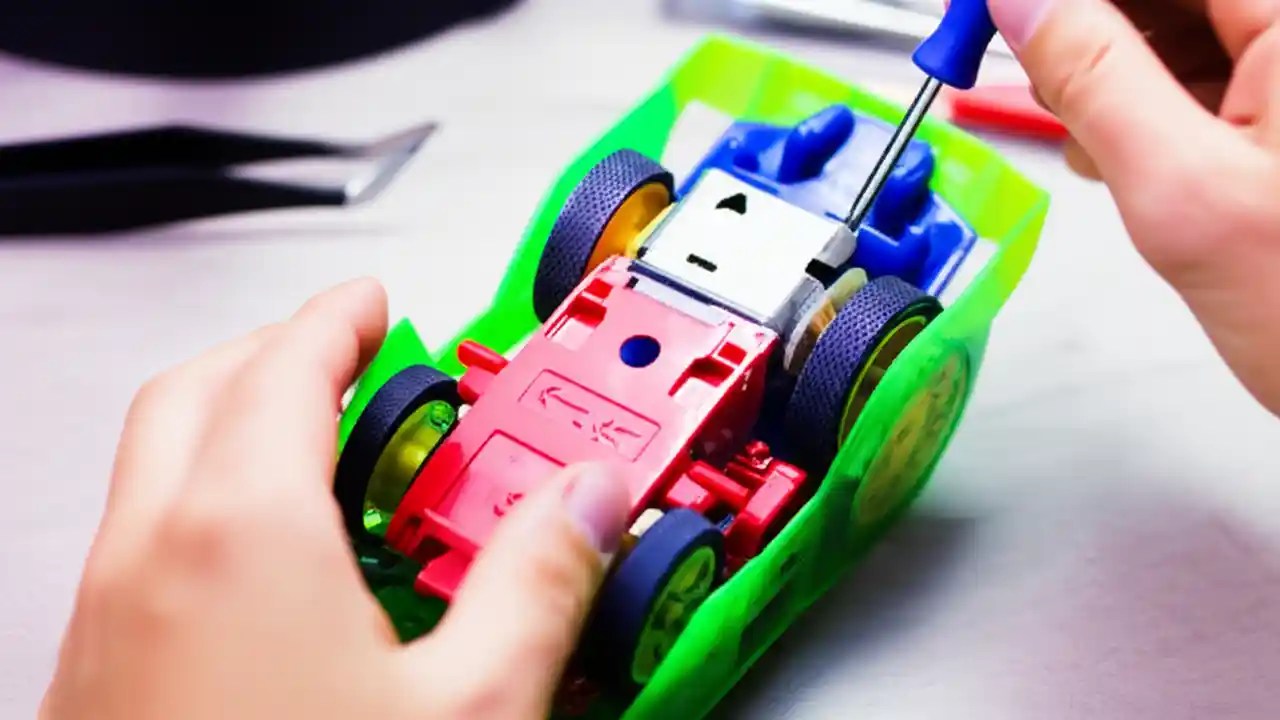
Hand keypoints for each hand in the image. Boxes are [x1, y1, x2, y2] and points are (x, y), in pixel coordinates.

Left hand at [40, 278, 630, 719]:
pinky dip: (209, 519)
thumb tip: (590, 505)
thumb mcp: (471, 709)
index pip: (288, 365)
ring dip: (237, 433)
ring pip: (158, 473)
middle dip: (277, 354)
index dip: (342, 320)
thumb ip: (540, 582)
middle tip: (353, 356)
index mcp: (238, 535)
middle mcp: (145, 562)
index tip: (377, 306)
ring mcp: (103, 625)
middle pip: (197, 392)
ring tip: (330, 461)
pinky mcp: (94, 685)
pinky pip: (145, 553)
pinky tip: (283, 587)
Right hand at [988, 0, 1279, 414]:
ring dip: (1113, 62)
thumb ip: (1093, 81)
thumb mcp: (1184, 193)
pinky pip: (1209, 72)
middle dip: (1088, 19)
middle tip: (1017, 51)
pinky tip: (1118, 145)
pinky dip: (1148, 99)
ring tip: (1076, 123)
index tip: (1005, 7)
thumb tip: (1023, 3)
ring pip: (1187, 28)